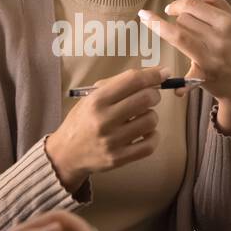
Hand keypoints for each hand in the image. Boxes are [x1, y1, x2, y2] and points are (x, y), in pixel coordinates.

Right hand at [45, 65, 171, 191]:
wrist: (66, 153)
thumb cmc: (83, 120)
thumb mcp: (92, 97)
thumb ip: (119, 84)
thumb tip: (154, 74)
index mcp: (97, 100)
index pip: (133, 81)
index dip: (153, 74)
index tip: (164, 72)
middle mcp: (104, 120)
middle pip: (146, 99)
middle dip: (154, 94)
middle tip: (151, 96)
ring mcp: (112, 141)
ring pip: (151, 120)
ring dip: (151, 115)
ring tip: (141, 117)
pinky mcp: (118, 158)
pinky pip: (150, 144)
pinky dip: (153, 136)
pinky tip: (145, 133)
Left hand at [139, 0, 230, 133]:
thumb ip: (215, 0)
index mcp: (227, 21)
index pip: (191, 5)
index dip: (176, 5)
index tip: (169, 9)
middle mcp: (220, 37)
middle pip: (182, 20)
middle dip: (176, 22)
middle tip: (178, 28)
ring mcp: (212, 56)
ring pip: (178, 35)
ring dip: (168, 34)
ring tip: (163, 31)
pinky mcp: (206, 76)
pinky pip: (186, 74)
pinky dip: (181, 81)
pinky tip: (176, 87)